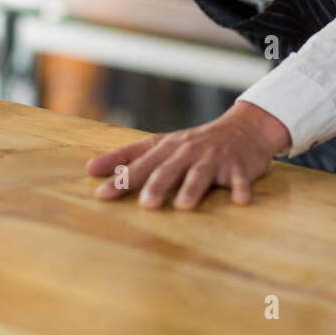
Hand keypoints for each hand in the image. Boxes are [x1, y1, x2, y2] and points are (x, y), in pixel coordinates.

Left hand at [86, 101, 290, 209]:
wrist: (244, 128)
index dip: (120, 177)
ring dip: (191, 189)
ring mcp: (213, 158)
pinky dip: (241, 189)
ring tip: (182, 206)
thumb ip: (129, 157)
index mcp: (167, 148)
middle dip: (155, 185)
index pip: (139, 162)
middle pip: (167, 169)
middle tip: (144, 204)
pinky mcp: (238, 166)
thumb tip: (90, 168)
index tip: (101, 193)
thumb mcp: (163, 145)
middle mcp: (187, 151)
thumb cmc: (196, 143)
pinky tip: (240, 201)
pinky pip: (239, 179)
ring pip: (199, 174)